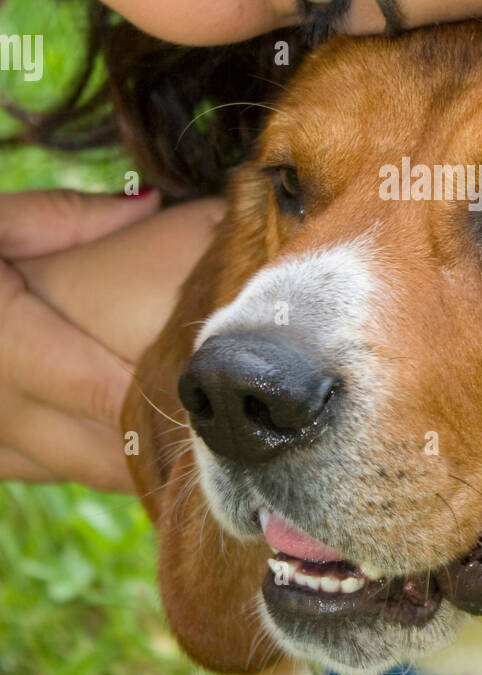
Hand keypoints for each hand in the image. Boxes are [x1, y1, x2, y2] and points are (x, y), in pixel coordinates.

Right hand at [0, 189, 223, 489]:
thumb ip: (62, 219)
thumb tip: (148, 205)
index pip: (99, 388)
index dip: (163, 399)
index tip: (222, 393)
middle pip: (101, 442)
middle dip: (167, 440)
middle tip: (241, 433)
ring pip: (81, 466)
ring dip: (139, 459)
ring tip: (208, 447)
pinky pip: (48, 468)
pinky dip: (96, 461)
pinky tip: (142, 452)